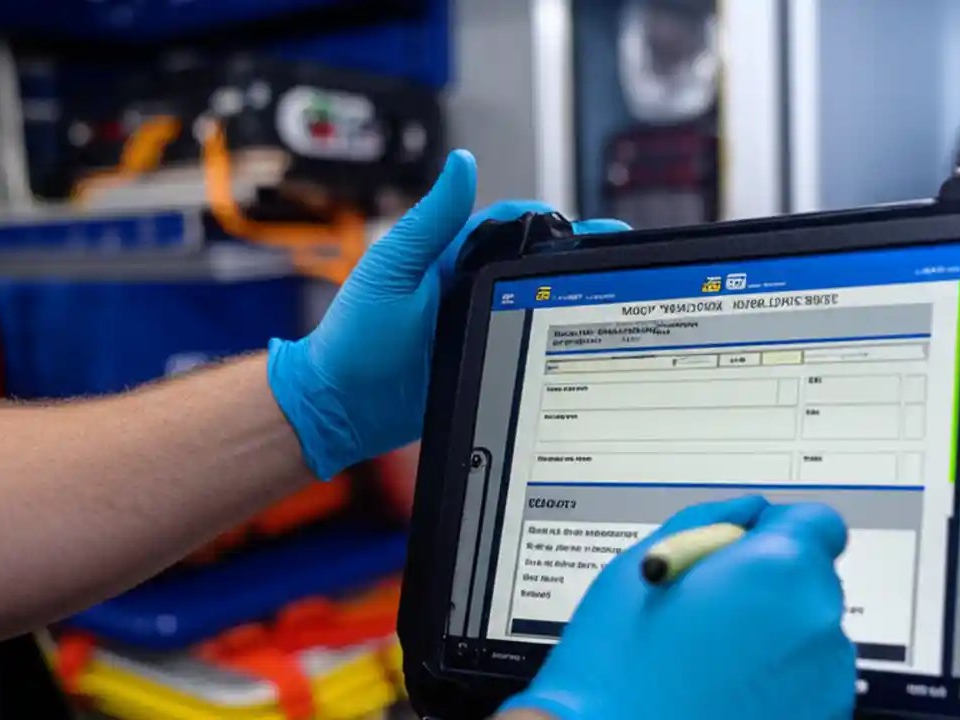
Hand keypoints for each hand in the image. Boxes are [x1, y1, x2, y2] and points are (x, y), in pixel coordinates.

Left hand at [267, 149, 628, 478]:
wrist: (341, 407)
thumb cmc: (354, 336)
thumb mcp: (393, 269)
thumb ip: (431, 219)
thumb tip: (463, 163)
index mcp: (449, 256)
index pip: (510, 226)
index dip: (549, 222)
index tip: (587, 225)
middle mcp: (468, 286)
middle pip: (530, 262)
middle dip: (574, 256)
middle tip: (619, 254)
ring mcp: (477, 323)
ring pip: (534, 301)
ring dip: (569, 294)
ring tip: (613, 291)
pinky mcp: (483, 358)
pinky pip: (525, 341)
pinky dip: (553, 336)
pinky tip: (582, 336)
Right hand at [500, 497, 855, 719]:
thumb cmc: (617, 664)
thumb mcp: (644, 564)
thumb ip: (707, 522)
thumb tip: (746, 512)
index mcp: (780, 566)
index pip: (817, 523)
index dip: (778, 532)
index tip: (745, 551)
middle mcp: (816, 618)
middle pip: (811, 580)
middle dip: (769, 587)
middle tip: (709, 611)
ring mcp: (826, 679)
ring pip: (808, 634)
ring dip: (773, 636)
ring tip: (710, 659)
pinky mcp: (822, 717)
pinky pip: (806, 682)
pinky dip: (775, 682)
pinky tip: (723, 690)